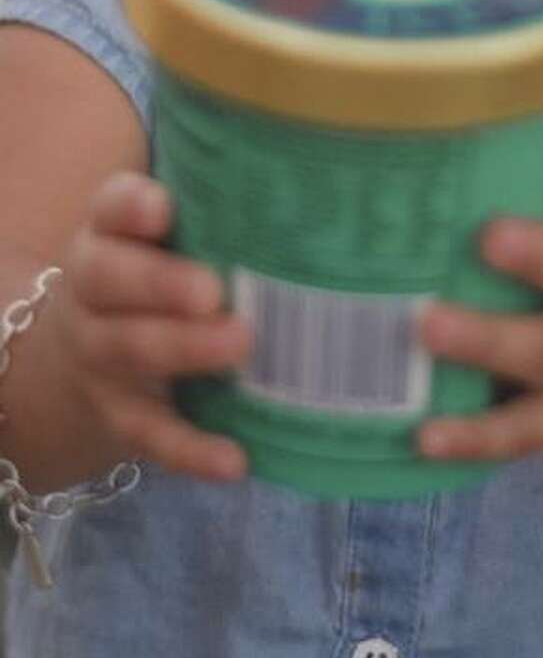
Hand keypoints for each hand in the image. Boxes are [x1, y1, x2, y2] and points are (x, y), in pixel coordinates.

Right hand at [56, 172, 251, 481]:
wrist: (93, 351)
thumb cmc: (166, 270)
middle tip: (212, 290)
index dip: (132, 207)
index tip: (163, 208)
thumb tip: (336, 196)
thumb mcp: (179, 235)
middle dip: (160, 284)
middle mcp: (95, 288)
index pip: (111, 208)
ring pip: (130, 349)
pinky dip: (191, 450)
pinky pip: (152, 434)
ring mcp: (101, 354)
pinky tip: (233, 461)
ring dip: (182, 351)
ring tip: (239, 346)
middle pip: (111, 279)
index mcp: (113, 233)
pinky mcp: (122, 414)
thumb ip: (229, 215)